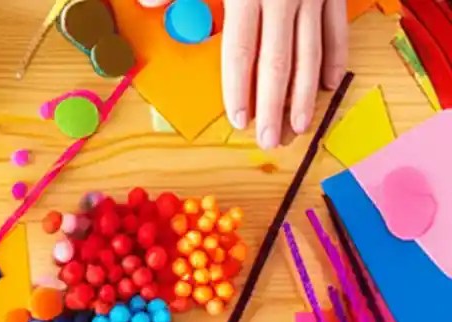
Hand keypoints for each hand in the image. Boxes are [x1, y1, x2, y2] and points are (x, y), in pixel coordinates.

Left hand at [222, 0, 348, 148]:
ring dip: (305, 94)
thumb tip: (153, 7)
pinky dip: (336, 58)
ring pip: (310, 52)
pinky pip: (336, 28)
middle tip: (270, 140)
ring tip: (299, 126)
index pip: (240, 53)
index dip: (238, 91)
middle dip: (273, 107)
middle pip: (276, 63)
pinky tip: (329, 85)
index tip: (239, 121)